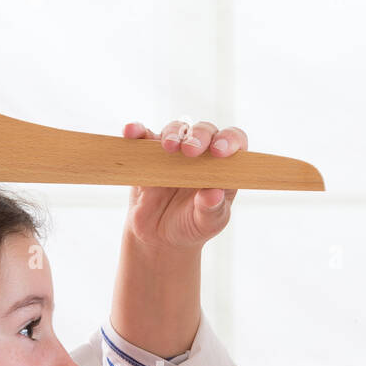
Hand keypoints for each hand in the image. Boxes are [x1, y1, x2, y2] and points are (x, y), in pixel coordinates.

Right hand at [121, 119, 247, 250]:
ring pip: (177, 129)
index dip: (230, 140)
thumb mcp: (206, 224)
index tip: (220, 151)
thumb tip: (214, 194)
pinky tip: (131, 132)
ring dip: (173, 133)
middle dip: (199, 136)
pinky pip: (144, 136)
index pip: (234, 142)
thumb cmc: (191, 227)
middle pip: (204, 131)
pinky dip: (137, 131)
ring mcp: (175, 152)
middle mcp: (201, 154)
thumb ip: (211, 209)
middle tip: (190, 151)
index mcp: (223, 167)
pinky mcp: (149, 154)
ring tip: (168, 147)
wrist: (159, 237)